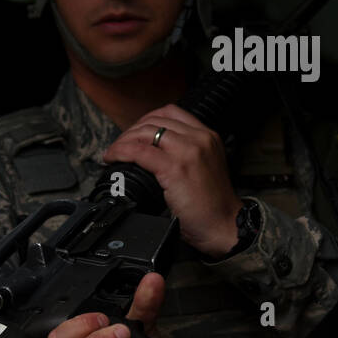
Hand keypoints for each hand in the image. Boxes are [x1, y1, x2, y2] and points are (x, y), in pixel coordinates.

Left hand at [102, 104, 242, 256]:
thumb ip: (184, 153)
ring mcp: (188, 151)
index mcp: (207, 136)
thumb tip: (152, 150)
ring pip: (145, 133)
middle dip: (131, 131)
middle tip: (118, 145)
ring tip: (113, 153)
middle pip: (155, 120)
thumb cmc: (211, 204)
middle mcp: (199, 139)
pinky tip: (113, 158)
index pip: (170, 113)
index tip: (133, 134)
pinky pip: (139, 152)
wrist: (224, 224)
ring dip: (123, 141)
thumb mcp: (203, 167)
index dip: (145, 120)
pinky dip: (121, 152)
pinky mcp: (176, 168)